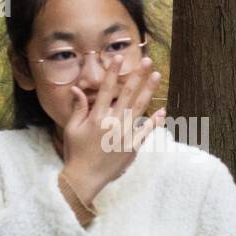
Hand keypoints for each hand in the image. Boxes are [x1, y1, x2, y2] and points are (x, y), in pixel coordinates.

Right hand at [60, 57, 164, 205]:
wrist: (85, 178)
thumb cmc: (75, 153)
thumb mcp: (72, 129)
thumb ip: (78, 108)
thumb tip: (77, 89)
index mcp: (96, 117)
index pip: (106, 89)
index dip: (113, 72)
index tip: (119, 58)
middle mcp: (111, 123)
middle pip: (127, 94)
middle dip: (138, 76)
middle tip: (147, 61)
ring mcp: (124, 135)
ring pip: (139, 108)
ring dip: (149, 91)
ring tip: (157, 76)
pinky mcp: (132, 147)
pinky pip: (145, 131)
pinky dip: (154, 121)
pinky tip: (162, 110)